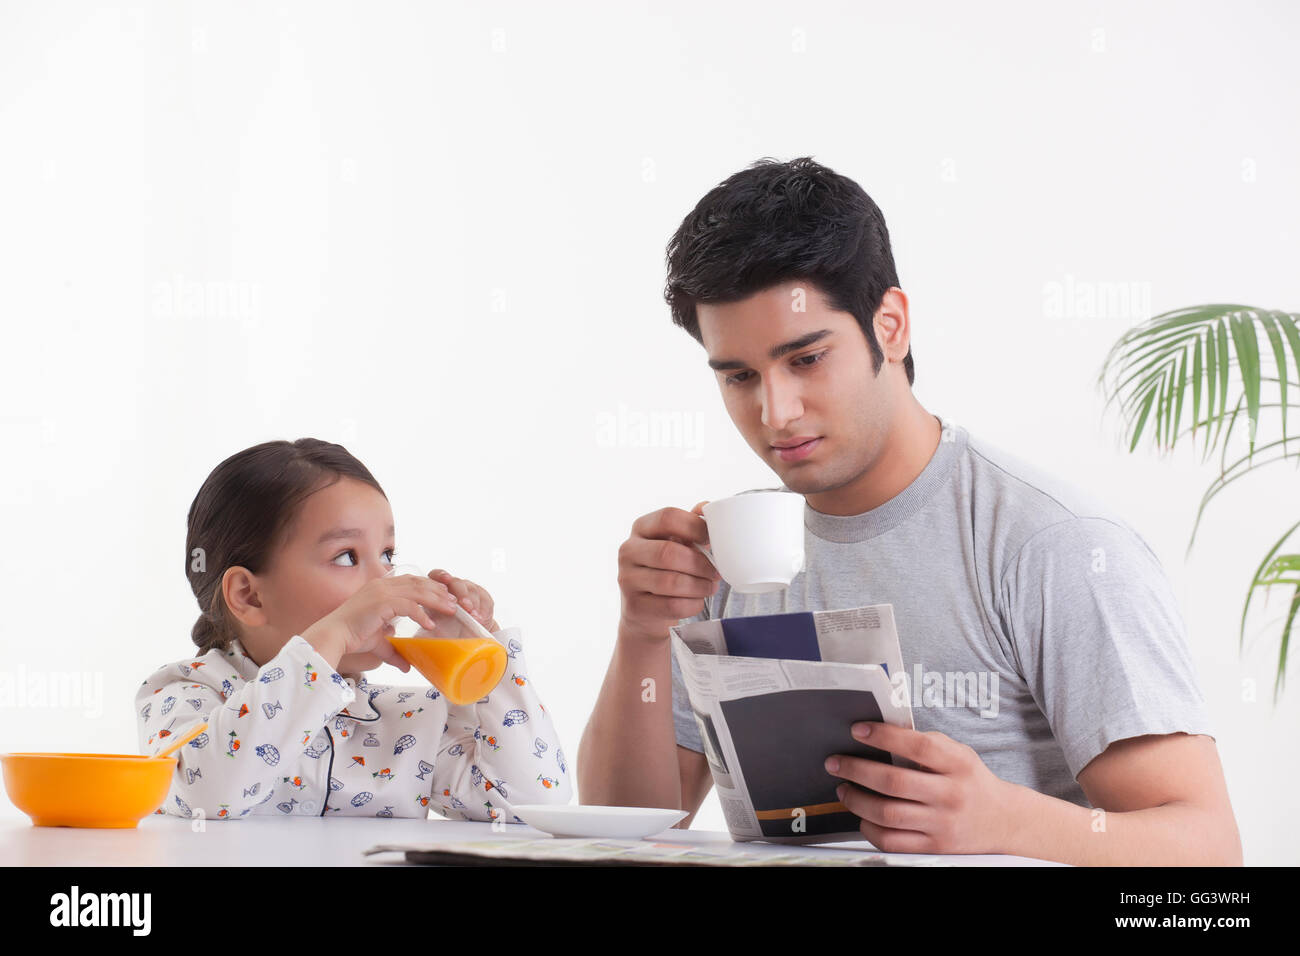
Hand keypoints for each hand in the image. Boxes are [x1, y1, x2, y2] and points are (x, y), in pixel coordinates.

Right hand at [302, 572, 460, 671]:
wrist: (333, 636)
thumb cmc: (352, 636)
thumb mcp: (378, 641)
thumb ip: (394, 650)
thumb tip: (406, 665)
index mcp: (381, 587)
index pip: (412, 581)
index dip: (430, 587)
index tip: (445, 597)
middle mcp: (382, 585)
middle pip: (418, 582)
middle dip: (439, 591)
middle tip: (455, 602)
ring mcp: (382, 592)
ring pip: (417, 591)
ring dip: (437, 600)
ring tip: (451, 610)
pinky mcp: (382, 603)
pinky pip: (409, 606)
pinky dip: (422, 614)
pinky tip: (431, 624)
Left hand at [429, 569, 497, 631]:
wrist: (466, 634)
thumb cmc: (445, 628)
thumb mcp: (433, 625)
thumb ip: (425, 622)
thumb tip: (413, 630)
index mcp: (438, 590)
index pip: (438, 575)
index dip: (441, 575)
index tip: (445, 579)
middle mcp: (455, 586)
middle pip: (458, 583)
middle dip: (462, 594)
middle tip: (464, 606)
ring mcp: (470, 590)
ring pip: (472, 591)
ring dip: (473, 603)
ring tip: (473, 616)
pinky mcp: (484, 598)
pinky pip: (485, 600)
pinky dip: (483, 610)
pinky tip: (480, 618)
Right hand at [617, 501, 720, 642]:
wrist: (645, 610)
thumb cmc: (667, 569)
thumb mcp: (677, 542)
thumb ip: (692, 524)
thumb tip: (707, 507)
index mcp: (641, 527)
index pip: (667, 517)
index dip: (694, 526)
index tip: (711, 539)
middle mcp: (629, 550)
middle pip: (668, 552)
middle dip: (699, 564)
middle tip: (715, 572)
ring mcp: (627, 578)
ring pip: (671, 582)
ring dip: (699, 586)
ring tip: (709, 586)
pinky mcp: (634, 606)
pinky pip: (671, 606)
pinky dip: (692, 604)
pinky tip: (697, 601)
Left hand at [824, 721, 1016, 854]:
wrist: (1002, 821)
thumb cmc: (969, 780)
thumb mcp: (958, 753)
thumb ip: (925, 743)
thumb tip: (881, 731)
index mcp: (958, 764)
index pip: (918, 746)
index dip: (884, 736)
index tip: (857, 729)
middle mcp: (951, 795)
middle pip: (894, 782)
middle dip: (856, 769)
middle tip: (835, 762)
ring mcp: (942, 824)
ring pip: (888, 814)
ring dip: (856, 799)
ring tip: (843, 788)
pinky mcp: (934, 848)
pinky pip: (892, 842)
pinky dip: (869, 829)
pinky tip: (862, 816)